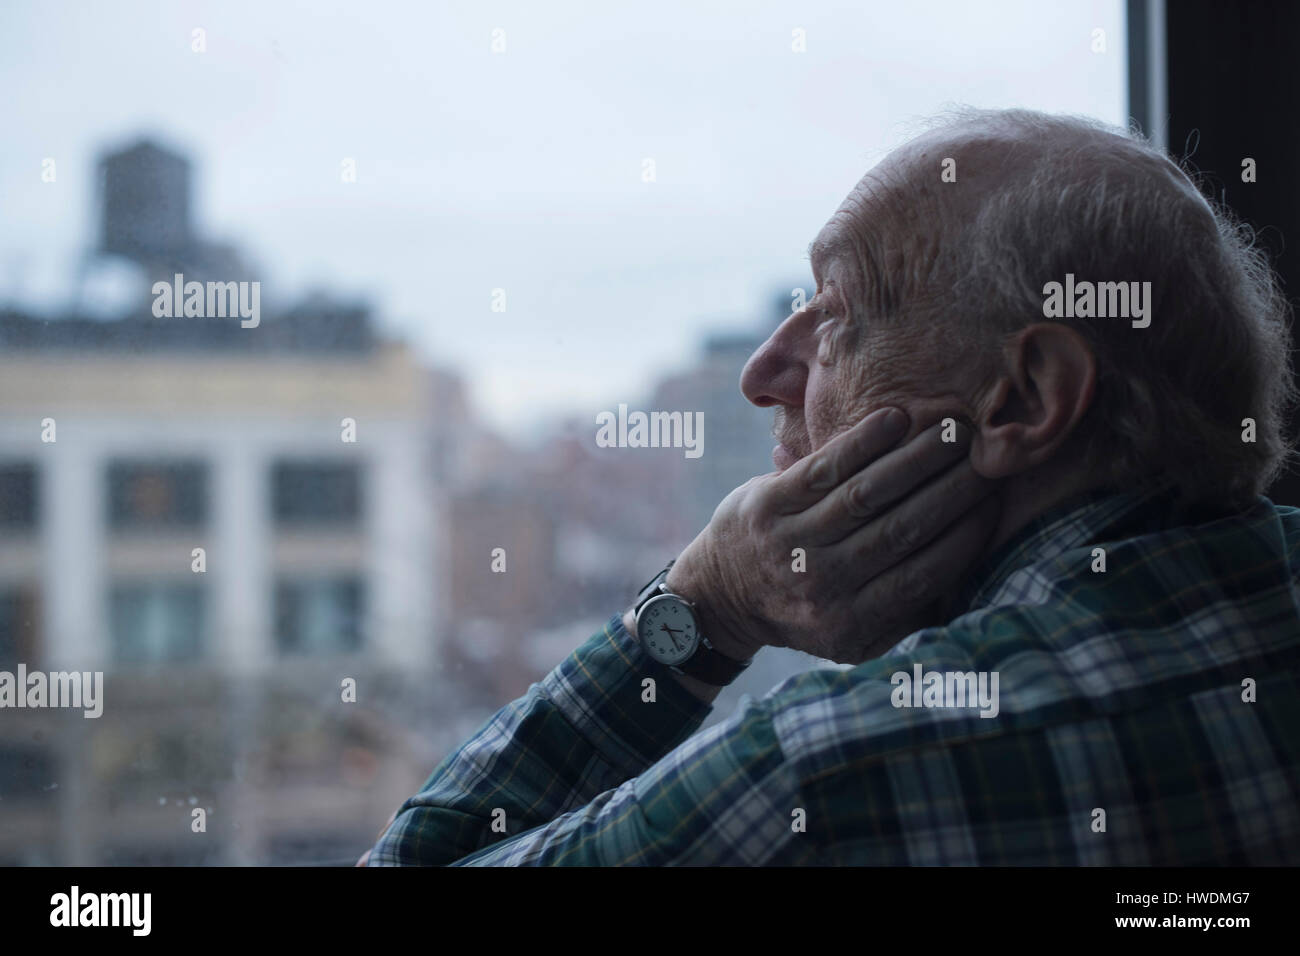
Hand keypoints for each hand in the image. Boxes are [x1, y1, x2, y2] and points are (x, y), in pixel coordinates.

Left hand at [665, 407, 1001, 663]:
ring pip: (868, 493)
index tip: (996, 500)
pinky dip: (864, 440)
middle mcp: (819, 587)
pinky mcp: (767, 504)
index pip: (925, 574)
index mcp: (849, 625)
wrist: (719, 596)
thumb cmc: (803, 610)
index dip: (967, 534)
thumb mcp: (852, 637)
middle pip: (903, 529)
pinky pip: (826, 466)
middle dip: (953, 488)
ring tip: (953, 430)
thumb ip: (904, 617)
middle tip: (988, 457)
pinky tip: (897, 418)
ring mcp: (789, 543)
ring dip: (917, 457)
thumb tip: (971, 583)